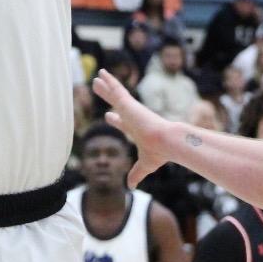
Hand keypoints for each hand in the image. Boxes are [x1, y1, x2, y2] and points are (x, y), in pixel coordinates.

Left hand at [90, 72, 171, 187]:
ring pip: (115, 94)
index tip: (108, 116)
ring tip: (96, 78)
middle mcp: (133, 117)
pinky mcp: (128, 103)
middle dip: (109, 98)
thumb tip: (131, 187)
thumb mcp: (145, 165)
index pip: (123, 123)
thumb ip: (136, 174)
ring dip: (106, 86)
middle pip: (118, 105)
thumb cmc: (159, 153)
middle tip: (101, 91)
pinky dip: (108, 81)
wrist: (166, 141)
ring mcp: (131, 109)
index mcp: (136, 130)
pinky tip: (100, 74)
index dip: (115, 119)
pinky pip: (115, 89)